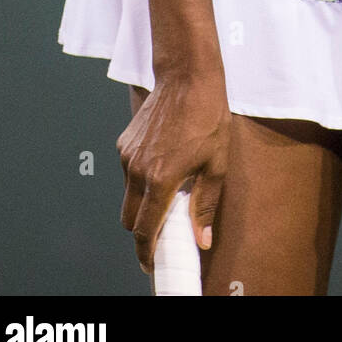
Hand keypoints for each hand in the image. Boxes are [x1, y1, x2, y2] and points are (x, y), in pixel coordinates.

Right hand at [116, 71, 230, 275]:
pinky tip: (163, 164)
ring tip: (169, 191)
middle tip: (163, 231)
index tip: (151, 264)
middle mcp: (137, 170)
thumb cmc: (207, 115)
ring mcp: (127, 155)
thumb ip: (205, 205)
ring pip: (128, 195)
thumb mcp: (217, 163)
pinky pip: (128, 172)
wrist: (187, 77)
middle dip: (142, 230)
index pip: (146, 229)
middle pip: (129, 219)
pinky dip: (140, 179)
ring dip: (142, 202)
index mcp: (161, 179)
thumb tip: (202, 238)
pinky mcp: (124, 142)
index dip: (146, 252)